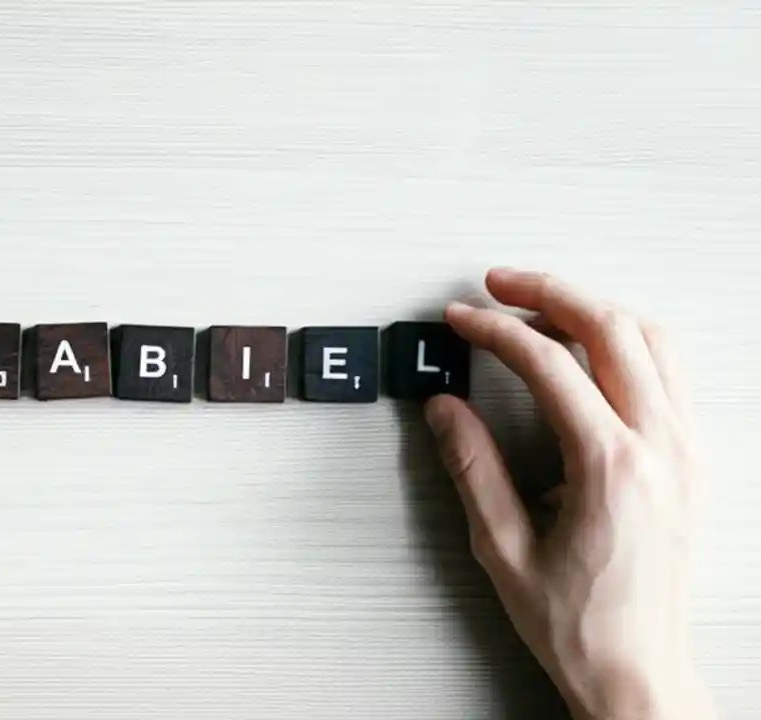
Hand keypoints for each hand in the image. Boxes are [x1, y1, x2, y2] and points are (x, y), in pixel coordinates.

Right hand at [425, 268, 713, 719]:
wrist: (635, 667)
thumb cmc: (578, 622)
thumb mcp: (501, 546)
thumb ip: (472, 466)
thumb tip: (446, 409)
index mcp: (610, 467)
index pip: (548, 362)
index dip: (494, 329)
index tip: (462, 319)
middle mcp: (659, 449)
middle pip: (611, 328)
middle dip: (547, 293)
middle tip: (499, 286)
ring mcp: (685, 451)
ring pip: (652, 339)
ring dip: (593, 309)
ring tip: (542, 306)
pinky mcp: (692, 461)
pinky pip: (672, 371)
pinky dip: (629, 340)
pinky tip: (595, 348)